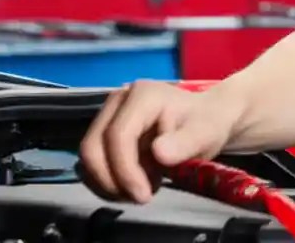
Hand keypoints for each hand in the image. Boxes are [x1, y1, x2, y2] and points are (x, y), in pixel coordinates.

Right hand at [79, 80, 234, 203]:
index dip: (125, 170)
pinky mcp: (104, 132)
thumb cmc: (206, 124)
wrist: (206, 119)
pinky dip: (107, 181)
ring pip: (88, 157)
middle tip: (141, 198)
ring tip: (141, 190)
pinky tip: (133, 184)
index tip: (144, 195)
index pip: (118, 135)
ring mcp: (108, 115)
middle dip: (112, 180)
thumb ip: (184, 142)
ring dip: (108, 183)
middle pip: (92, 146)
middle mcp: (118, 101)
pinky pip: (92, 163)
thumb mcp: (205, 133)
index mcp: (142, 95)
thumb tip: (158, 153)